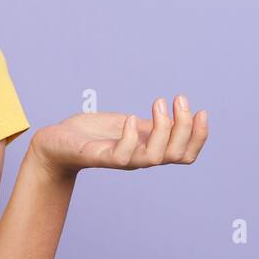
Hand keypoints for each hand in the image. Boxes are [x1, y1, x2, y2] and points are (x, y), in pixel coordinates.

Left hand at [27, 94, 208, 177]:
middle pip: (176, 155)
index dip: (199, 136)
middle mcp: (138, 158)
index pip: (185, 154)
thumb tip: (179, 115)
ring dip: (164, 128)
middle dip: (185, 127)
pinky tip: (130, 119)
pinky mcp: (98, 157)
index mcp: (149, 149)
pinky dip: (131, 137)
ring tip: (158, 102)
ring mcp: (120, 159)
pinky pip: (122, 156)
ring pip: (154, 156)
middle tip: (178, 99)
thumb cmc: (92, 134)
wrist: (56, 144)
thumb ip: (152, 125)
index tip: (201, 110)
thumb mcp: (130, 125)